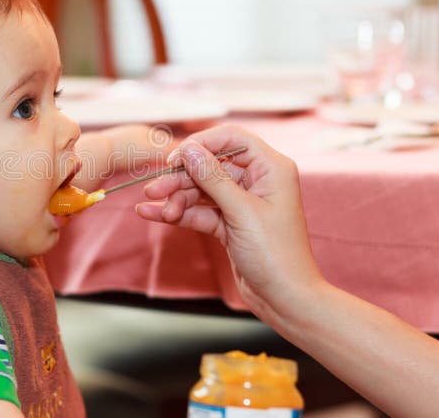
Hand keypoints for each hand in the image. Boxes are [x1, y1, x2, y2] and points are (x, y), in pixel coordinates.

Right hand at [135, 123, 322, 318]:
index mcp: (270, 168)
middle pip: (210, 165)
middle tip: (154, 190)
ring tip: (154, 207)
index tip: (174, 159)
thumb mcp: (241, 212)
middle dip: (180, 177)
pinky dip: (179, 212)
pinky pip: (199, 211)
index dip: (201, 145)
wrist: (285, 299)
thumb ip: (212, 178)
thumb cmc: (276, 255)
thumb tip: (189, 149)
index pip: (231, 139)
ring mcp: (242, 202)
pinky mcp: (230, 223)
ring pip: (201, 189)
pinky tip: (154, 214)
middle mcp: (257, 180)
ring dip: (176, 197)